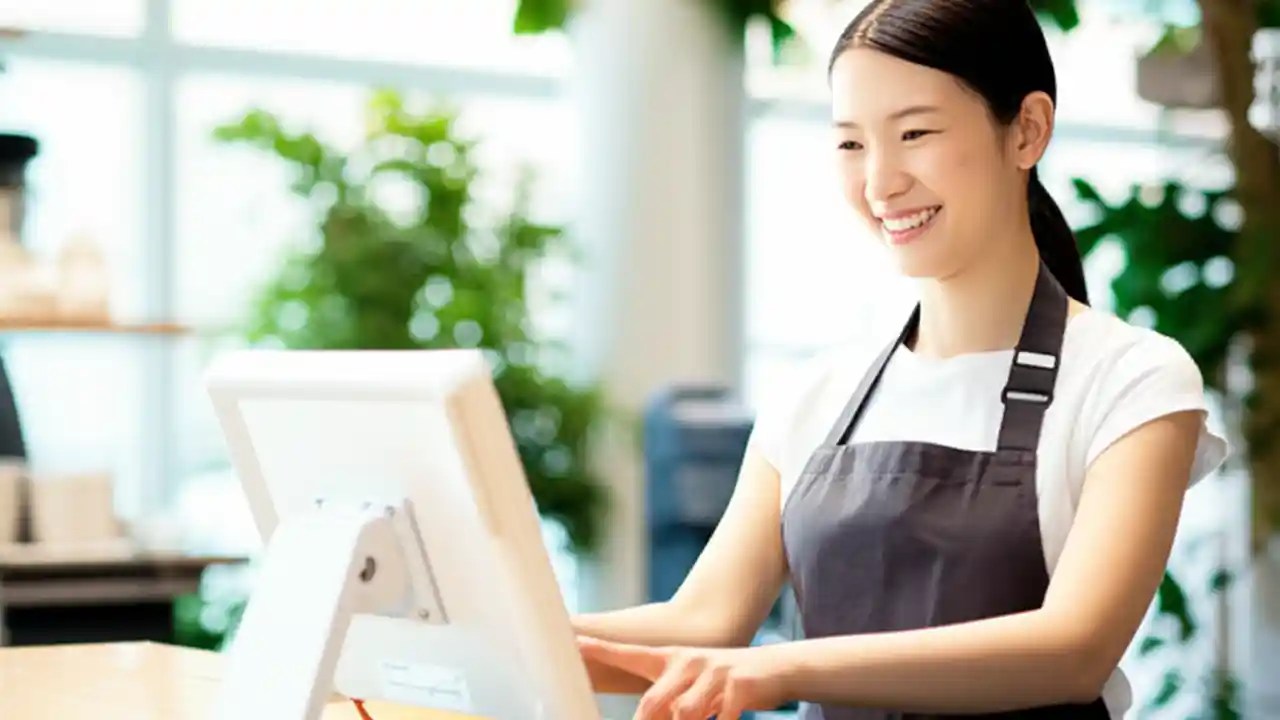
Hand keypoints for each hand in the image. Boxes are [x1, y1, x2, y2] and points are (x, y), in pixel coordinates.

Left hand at [577, 636, 788, 719]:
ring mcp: (715, 672)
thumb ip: (666, 702)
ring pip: (685, 713)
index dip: (601, 650)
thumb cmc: (723, 681)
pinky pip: (720, 719)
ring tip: (702, 715)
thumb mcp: (691, 684)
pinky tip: (725, 718)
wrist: (775, 668)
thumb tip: (645, 719)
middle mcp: (689, 662)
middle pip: (654, 701)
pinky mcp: (740, 686)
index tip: (574, 643)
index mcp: (671, 659)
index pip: (629, 654)